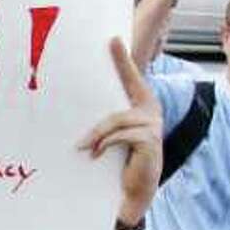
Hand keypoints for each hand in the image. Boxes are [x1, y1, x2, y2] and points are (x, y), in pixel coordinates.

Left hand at [76, 39, 161, 223]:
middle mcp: (150, 111)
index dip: (124, 59)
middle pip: (130, 86)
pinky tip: (94, 154)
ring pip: (116, 118)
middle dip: (122, 63)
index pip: (132, 79)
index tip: (114, 39)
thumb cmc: (119, 161)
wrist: (132, 189)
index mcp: (141, 106)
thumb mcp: (111, 136)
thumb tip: (77, 105)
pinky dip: (103, 144)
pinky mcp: (149, 140)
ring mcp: (152, 124)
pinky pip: (119, 135)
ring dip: (96, 134)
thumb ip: (104, 121)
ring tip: (82, 147)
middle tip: (111, 43)